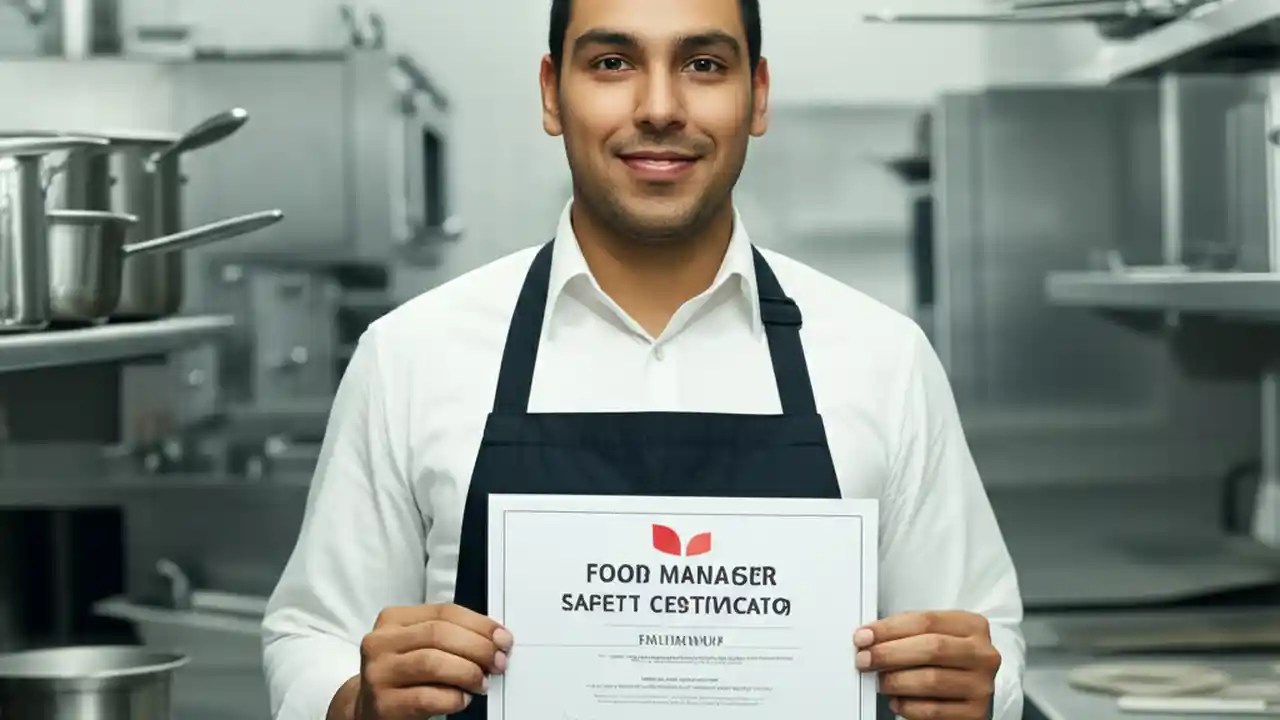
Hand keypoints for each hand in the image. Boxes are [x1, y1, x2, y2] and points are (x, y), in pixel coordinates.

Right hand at [347, 603, 512, 719]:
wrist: (368, 710)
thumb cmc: (403, 676)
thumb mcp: (418, 647)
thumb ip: (448, 636)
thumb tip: (494, 639)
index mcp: (393, 620)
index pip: (444, 612)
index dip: (479, 624)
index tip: (502, 638)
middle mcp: (380, 642)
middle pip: (439, 634)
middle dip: (478, 647)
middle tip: (498, 661)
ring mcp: (378, 673)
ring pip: (432, 662)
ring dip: (468, 672)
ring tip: (482, 683)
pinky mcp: (383, 704)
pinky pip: (427, 697)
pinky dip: (452, 698)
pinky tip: (462, 699)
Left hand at [854, 611, 999, 719]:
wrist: (970, 693)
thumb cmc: (948, 661)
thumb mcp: (938, 637)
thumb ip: (910, 634)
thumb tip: (870, 638)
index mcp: (972, 626)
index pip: (926, 621)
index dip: (890, 628)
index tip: (864, 636)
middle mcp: (983, 654)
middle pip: (931, 648)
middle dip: (890, 653)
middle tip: (864, 659)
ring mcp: (981, 685)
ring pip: (931, 680)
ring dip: (896, 681)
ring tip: (880, 682)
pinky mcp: (975, 713)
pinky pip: (934, 710)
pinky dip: (908, 706)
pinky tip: (896, 701)